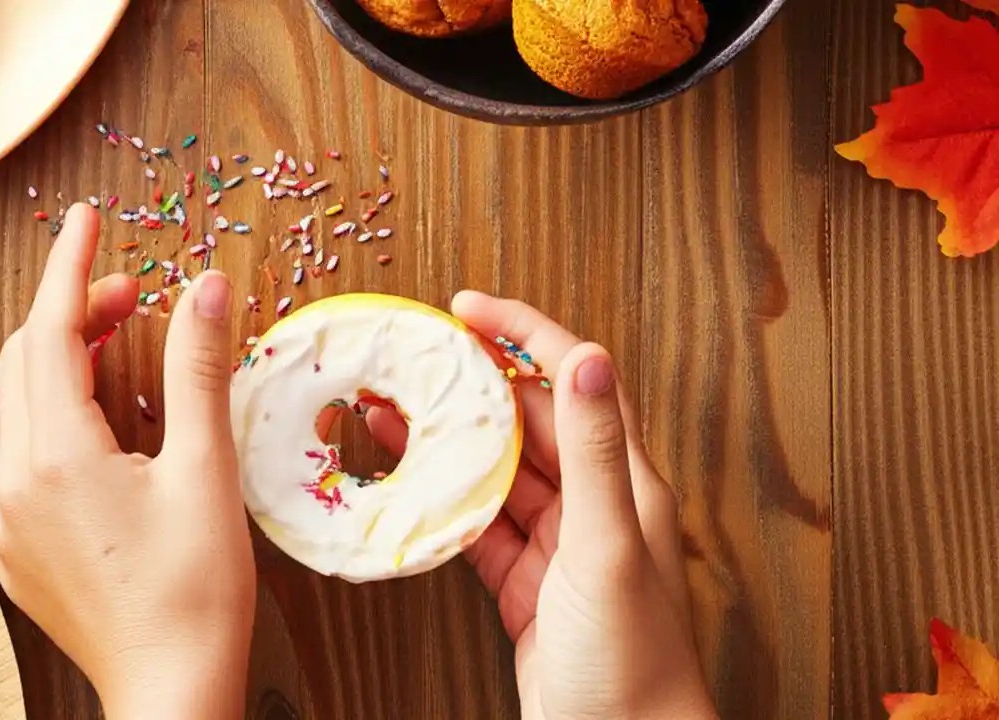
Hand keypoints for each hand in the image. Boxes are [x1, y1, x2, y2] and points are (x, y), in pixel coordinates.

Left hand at [0, 205, 255, 718]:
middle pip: (17, 364)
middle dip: (66, 316)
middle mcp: (11, 483)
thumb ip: (198, 371)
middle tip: (131, 304)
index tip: (85, 220)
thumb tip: (207, 288)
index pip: (46, 332)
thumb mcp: (206, 470)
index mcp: (57, 457)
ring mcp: (1, 520)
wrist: (170, 687)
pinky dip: (25, 418)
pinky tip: (75, 429)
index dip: (68, 268)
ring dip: (31, 366)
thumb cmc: (196, 590)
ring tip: (92, 358)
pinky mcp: (8, 549)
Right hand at [368, 291, 713, 718]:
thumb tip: (589, 357)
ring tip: (390, 409)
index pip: (575, 379)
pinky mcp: (524, 584)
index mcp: (622, 483)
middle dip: (471, 384)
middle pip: (527, 421)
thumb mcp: (608, 546)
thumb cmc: (631, 659)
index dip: (524, 332)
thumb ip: (594, 453)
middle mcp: (592, 505)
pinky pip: (478, 526)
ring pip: (497, 472)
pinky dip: (443, 500)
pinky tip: (408, 480)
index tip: (468, 307)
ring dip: (448, 439)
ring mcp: (556, 545)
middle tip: (413, 358)